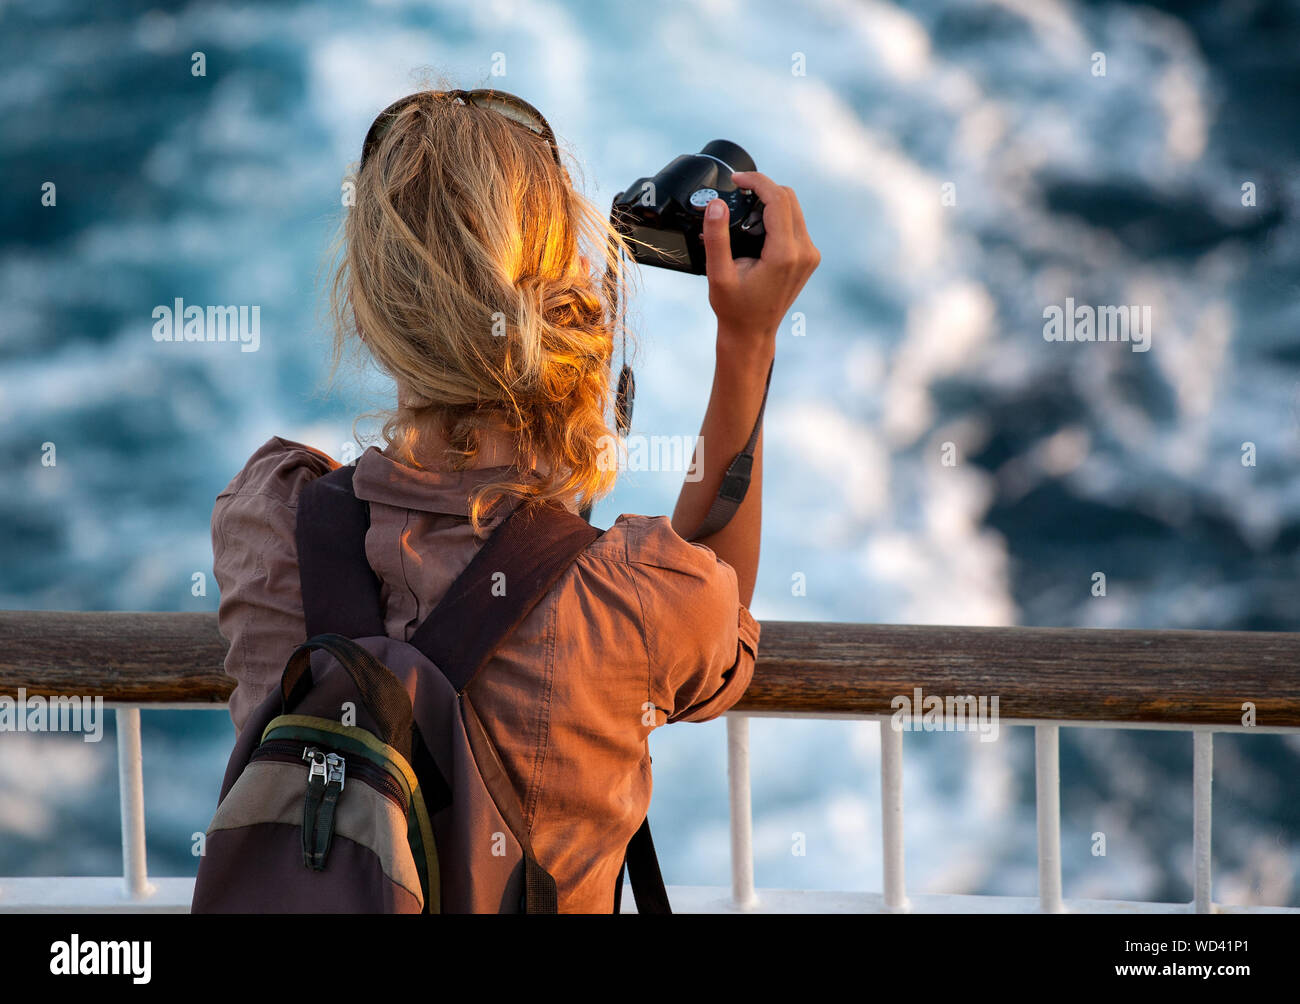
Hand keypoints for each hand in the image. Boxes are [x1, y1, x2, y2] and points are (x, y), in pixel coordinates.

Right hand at [702, 171, 819, 346]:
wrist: (753, 333)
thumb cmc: (734, 308)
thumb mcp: (718, 274)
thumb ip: (717, 238)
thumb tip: (717, 204)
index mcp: (785, 254)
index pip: (778, 199)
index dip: (757, 181)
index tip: (737, 179)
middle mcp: (804, 252)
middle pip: (789, 198)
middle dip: (763, 188)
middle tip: (737, 193)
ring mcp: (810, 255)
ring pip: (794, 208)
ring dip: (770, 201)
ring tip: (744, 210)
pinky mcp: (809, 257)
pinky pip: (796, 222)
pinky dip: (777, 216)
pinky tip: (757, 227)